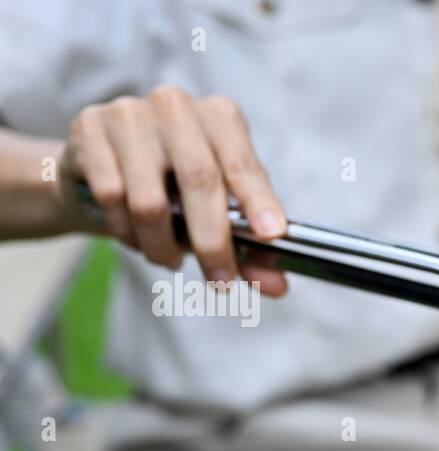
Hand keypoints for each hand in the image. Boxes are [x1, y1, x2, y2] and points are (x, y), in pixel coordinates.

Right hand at [59, 86, 287, 293]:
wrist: (98, 168)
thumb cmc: (172, 188)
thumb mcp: (216, 211)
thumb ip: (248, 249)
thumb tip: (278, 287)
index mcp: (220, 117)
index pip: (243, 163)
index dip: (259, 200)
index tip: (271, 235)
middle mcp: (177, 105)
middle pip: (200, 179)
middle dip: (212, 241)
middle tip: (220, 281)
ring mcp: (130, 113)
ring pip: (151, 200)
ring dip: (162, 245)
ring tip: (169, 258)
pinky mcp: (90, 128)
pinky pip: (112, 198)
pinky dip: (127, 232)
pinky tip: (135, 237)